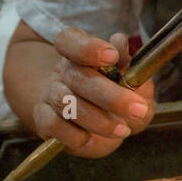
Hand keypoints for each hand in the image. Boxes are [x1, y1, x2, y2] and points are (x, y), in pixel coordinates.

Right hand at [34, 28, 154, 158]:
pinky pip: (53, 125)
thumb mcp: (133, 82)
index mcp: (81, 53)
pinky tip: (91, 139)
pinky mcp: (44, 119)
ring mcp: (51, 94)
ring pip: (67, 103)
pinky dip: (74, 135)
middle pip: (78, 77)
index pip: (70, 41)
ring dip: (98, 120)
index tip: (112, 56)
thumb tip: (119, 42)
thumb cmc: (118, 98)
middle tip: (137, 109)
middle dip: (110, 96)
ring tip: (122, 130)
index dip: (88, 48)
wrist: (98, 125)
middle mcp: (64, 71)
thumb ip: (130, 66)